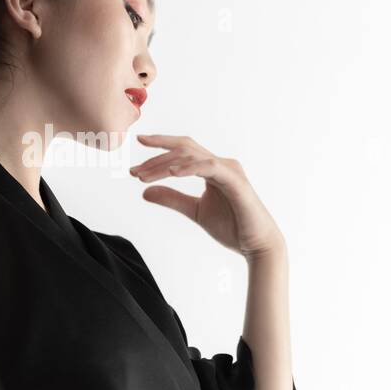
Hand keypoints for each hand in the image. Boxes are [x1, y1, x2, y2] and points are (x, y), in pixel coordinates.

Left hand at [129, 134, 284, 259]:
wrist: (256, 245)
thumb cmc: (231, 227)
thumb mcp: (194, 211)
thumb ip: (172, 199)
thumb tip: (144, 192)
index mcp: (212, 168)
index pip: (183, 150)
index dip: (161, 144)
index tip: (138, 144)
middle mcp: (221, 164)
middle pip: (184, 148)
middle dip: (156, 156)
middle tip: (134, 171)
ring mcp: (229, 170)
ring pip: (192, 157)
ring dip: (165, 165)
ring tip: (144, 176)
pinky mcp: (236, 182)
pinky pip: (210, 167)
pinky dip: (190, 167)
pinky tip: (172, 173)